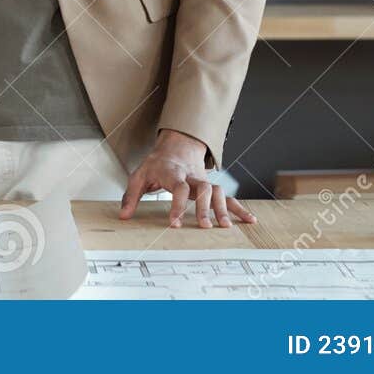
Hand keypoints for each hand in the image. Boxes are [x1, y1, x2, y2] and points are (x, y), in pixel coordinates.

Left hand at [119, 130, 255, 228]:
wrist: (175, 147)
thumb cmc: (156, 164)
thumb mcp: (139, 176)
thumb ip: (131, 196)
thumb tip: (124, 216)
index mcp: (173, 173)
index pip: (178, 188)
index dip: (177, 205)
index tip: (175, 223)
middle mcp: (192, 176)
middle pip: (202, 188)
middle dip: (204, 207)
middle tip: (205, 226)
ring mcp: (204, 180)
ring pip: (217, 191)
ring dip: (223, 208)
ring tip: (225, 226)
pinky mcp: (211, 186)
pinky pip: (228, 196)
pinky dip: (239, 208)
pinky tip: (249, 220)